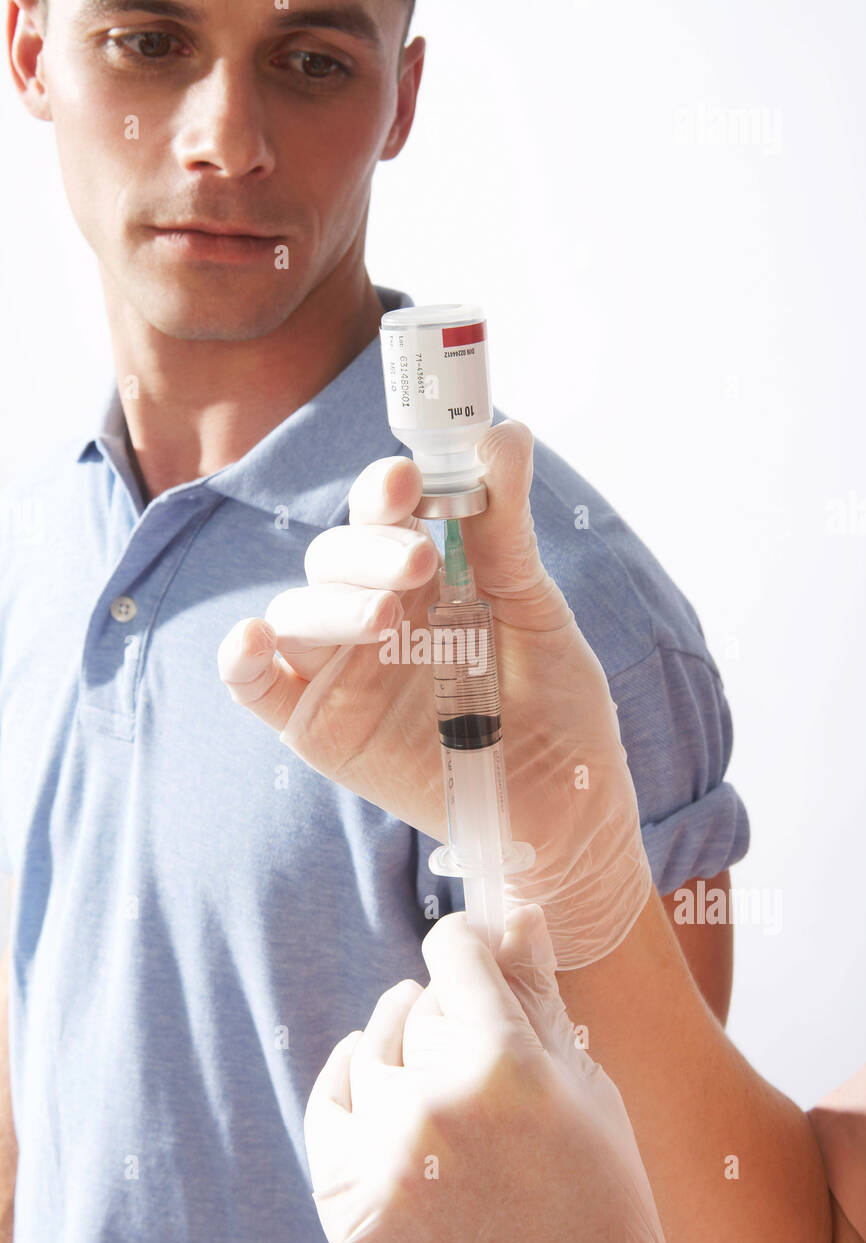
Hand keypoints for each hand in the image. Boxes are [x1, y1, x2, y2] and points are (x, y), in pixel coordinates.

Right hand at [217, 421, 651, 967]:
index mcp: (425, 573)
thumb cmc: (558, 708)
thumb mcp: (537, 611)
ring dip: (329, 602)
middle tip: (420, 563)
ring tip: (386, 617)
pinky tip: (253, 640)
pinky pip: (257, 686)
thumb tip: (506, 430)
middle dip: (368, 549)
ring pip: (296, 611)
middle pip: (335, 556)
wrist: (564, 810)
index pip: (385, 512)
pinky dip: (242, 659)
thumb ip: (506, 530)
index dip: (386, 488)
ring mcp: (340, 669)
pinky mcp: (318, 726)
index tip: (408, 479)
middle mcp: (375, 611)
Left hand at [303, 904, 678, 1242]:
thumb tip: (514, 912)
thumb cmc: (600, 1204)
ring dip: (402, 1053)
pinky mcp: (348, 1206)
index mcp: (505, 1064)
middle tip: (481, 1058)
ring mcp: (384, 1158)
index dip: (466, 946)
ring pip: (372, 1052)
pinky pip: (328, 1105)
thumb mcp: (586, 1089)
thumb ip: (537, 995)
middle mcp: (434, 1104)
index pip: (452, 953)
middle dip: (448, 1017)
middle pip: (416, 1004)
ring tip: (442, 1083)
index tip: (472, 952)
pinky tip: (378, 1083)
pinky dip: (351, 1086)